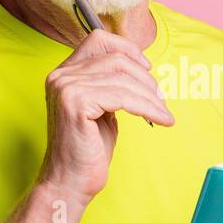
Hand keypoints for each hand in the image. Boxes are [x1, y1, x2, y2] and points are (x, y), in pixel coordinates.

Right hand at [36, 29, 173, 203]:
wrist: (70, 182)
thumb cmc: (88, 150)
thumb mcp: (103, 109)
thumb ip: (113, 86)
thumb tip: (143, 70)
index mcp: (64, 72)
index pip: (98, 39)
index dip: (128, 49)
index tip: (148, 68)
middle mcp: (60, 75)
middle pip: (116, 59)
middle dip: (145, 78)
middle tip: (161, 100)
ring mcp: (65, 88)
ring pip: (123, 78)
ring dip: (150, 96)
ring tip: (162, 113)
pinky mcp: (75, 104)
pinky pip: (123, 97)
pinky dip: (147, 107)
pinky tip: (159, 119)